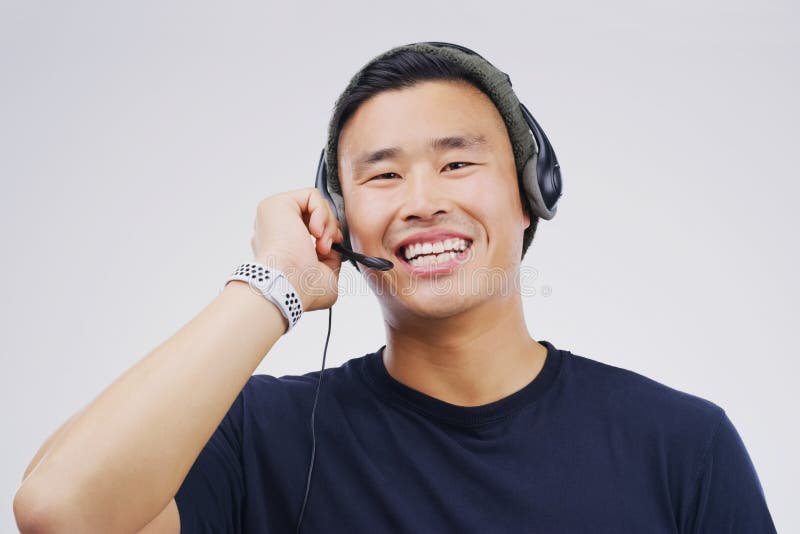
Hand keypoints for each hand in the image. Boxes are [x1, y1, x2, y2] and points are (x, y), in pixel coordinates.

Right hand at [249, 188, 343, 311]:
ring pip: (314, 204)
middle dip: (329, 229)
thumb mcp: (325, 276)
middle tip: (327, 248)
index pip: (308, 229)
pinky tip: (316, 233)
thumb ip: (330, 260)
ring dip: (327, 224)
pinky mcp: (277, 203)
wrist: (288, 286)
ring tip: (322, 244)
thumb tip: (335, 249)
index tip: (331, 250)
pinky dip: (322, 213)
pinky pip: (312, 195)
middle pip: (313, 215)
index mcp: (281, 247)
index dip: (327, 235)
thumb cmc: (300, 289)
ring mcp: (275, 215)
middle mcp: (275, 230)